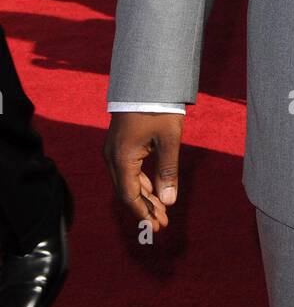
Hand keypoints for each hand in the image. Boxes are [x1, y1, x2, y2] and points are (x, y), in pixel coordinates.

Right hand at [104, 112, 182, 234]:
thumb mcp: (169, 140)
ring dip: (144, 196)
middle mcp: (112, 157)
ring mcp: (114, 150)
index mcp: (122, 159)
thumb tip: (169, 201)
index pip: (130, 195)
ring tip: (161, 211)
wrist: (147, 80)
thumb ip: (168, 171)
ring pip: (127, 181)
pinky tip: (154, 190)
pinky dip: (141, 182)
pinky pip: (128, 170)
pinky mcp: (119, 144)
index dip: (143, 213)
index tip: (156, 226)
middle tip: (162, 223)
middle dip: (145, 208)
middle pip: (127, 191)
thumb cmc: (159, 108)